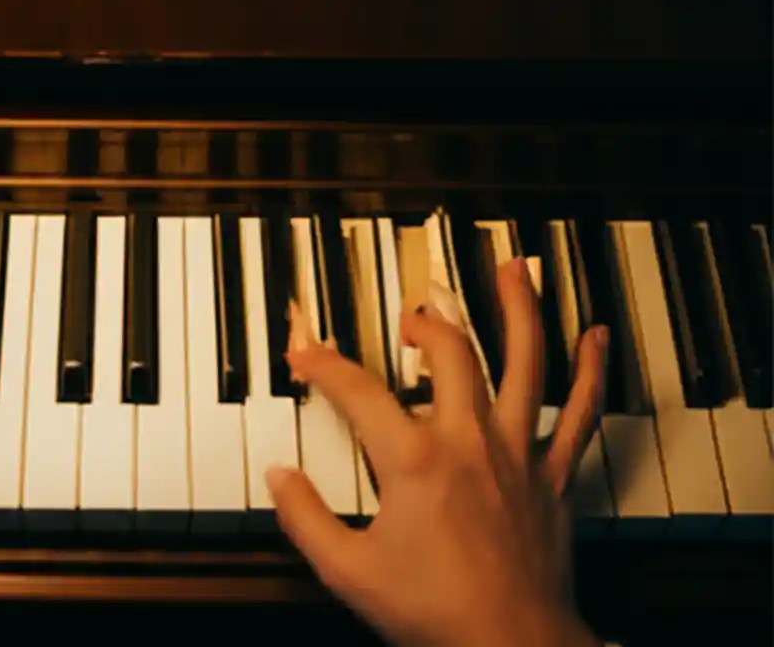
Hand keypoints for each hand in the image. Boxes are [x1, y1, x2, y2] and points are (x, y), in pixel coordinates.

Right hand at [269, 258, 607, 646]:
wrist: (511, 646)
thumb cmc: (434, 613)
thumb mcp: (346, 571)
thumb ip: (305, 518)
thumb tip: (280, 477)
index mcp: (413, 461)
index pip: (356, 391)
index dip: (322, 364)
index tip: (304, 354)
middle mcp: (468, 442)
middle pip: (449, 354)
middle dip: (423, 323)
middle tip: (411, 315)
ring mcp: (516, 453)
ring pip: (523, 361)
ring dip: (517, 308)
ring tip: (512, 267)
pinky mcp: (552, 475)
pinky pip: (580, 412)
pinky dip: (592, 370)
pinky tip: (596, 335)